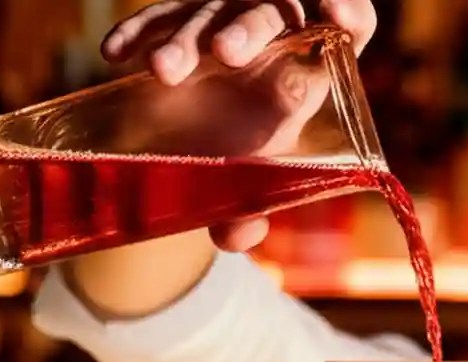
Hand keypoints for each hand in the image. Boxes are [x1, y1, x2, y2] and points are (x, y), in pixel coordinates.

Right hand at [102, 0, 377, 250]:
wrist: (206, 142)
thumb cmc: (248, 156)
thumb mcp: (253, 183)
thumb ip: (249, 209)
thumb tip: (239, 234)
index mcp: (313, 70)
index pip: (351, 27)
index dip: (349, 12)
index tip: (335, 11)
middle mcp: (276, 37)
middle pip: (272, 13)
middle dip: (249, 28)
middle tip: (224, 55)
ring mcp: (229, 21)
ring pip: (215, 10)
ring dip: (187, 36)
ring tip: (162, 72)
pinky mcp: (185, 19)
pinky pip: (164, 14)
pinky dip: (142, 28)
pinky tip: (116, 54)